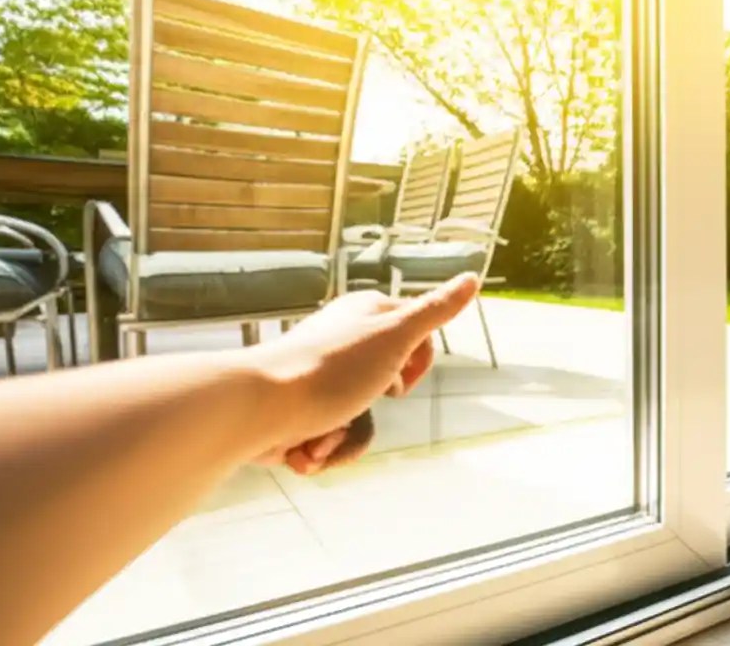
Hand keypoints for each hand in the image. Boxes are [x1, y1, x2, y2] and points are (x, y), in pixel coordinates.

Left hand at [246, 273, 479, 474]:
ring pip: (359, 421)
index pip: (418, 335)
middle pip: (388, 388)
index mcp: (365, 314)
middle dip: (371, 414)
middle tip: (354, 403)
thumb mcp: (395, 336)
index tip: (400, 379)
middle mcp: (343, 342)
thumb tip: (472, 278)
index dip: (416, 364)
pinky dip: (320, 451)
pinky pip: (330, 438)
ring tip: (317, 437)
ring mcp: (322, 379)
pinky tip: (301, 450)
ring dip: (342, 440)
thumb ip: (435, 310)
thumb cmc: (331, 371)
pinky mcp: (302, 411)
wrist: (257, 410)